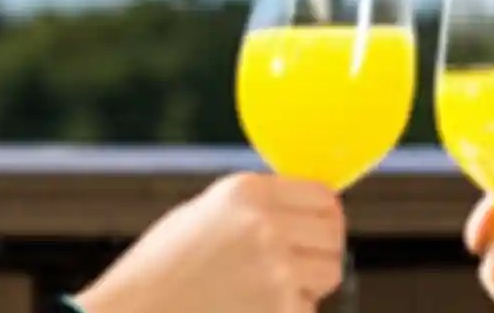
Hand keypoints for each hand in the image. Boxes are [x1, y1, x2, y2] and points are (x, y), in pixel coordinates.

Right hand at [75, 172, 344, 312]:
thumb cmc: (160, 270)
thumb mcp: (203, 215)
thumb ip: (255, 207)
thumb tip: (309, 207)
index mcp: (246, 192)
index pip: (323, 195)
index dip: (326, 215)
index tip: (320, 229)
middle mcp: (265, 224)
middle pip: (333, 234)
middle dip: (321, 250)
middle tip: (301, 264)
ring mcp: (275, 269)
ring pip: (329, 272)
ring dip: (310, 283)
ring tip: (270, 290)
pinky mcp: (279, 309)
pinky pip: (306, 308)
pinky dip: (287, 312)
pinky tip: (250, 311)